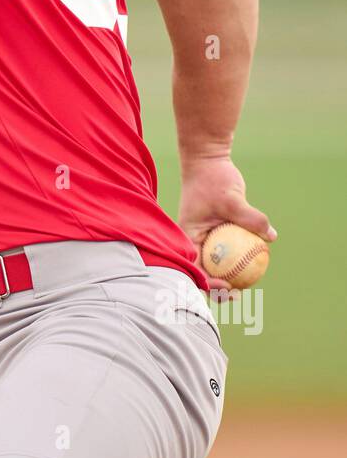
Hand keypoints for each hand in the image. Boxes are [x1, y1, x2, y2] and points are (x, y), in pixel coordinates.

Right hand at [178, 154, 276, 295]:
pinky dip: (240, 257)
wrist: (208, 161)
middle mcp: (194, 239)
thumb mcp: (231, 199)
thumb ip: (249, 217)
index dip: (209, 283)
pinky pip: (230, 248)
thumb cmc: (213, 179)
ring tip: (249, 286)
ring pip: (217, 262)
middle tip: (239, 295)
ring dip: (230, 275)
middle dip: (218, 288)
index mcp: (187, 237)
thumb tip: (270, 236)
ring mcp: (205, 236)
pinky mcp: (218, 230)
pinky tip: (257, 262)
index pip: (195, 267)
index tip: (228, 287)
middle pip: (204, 270)